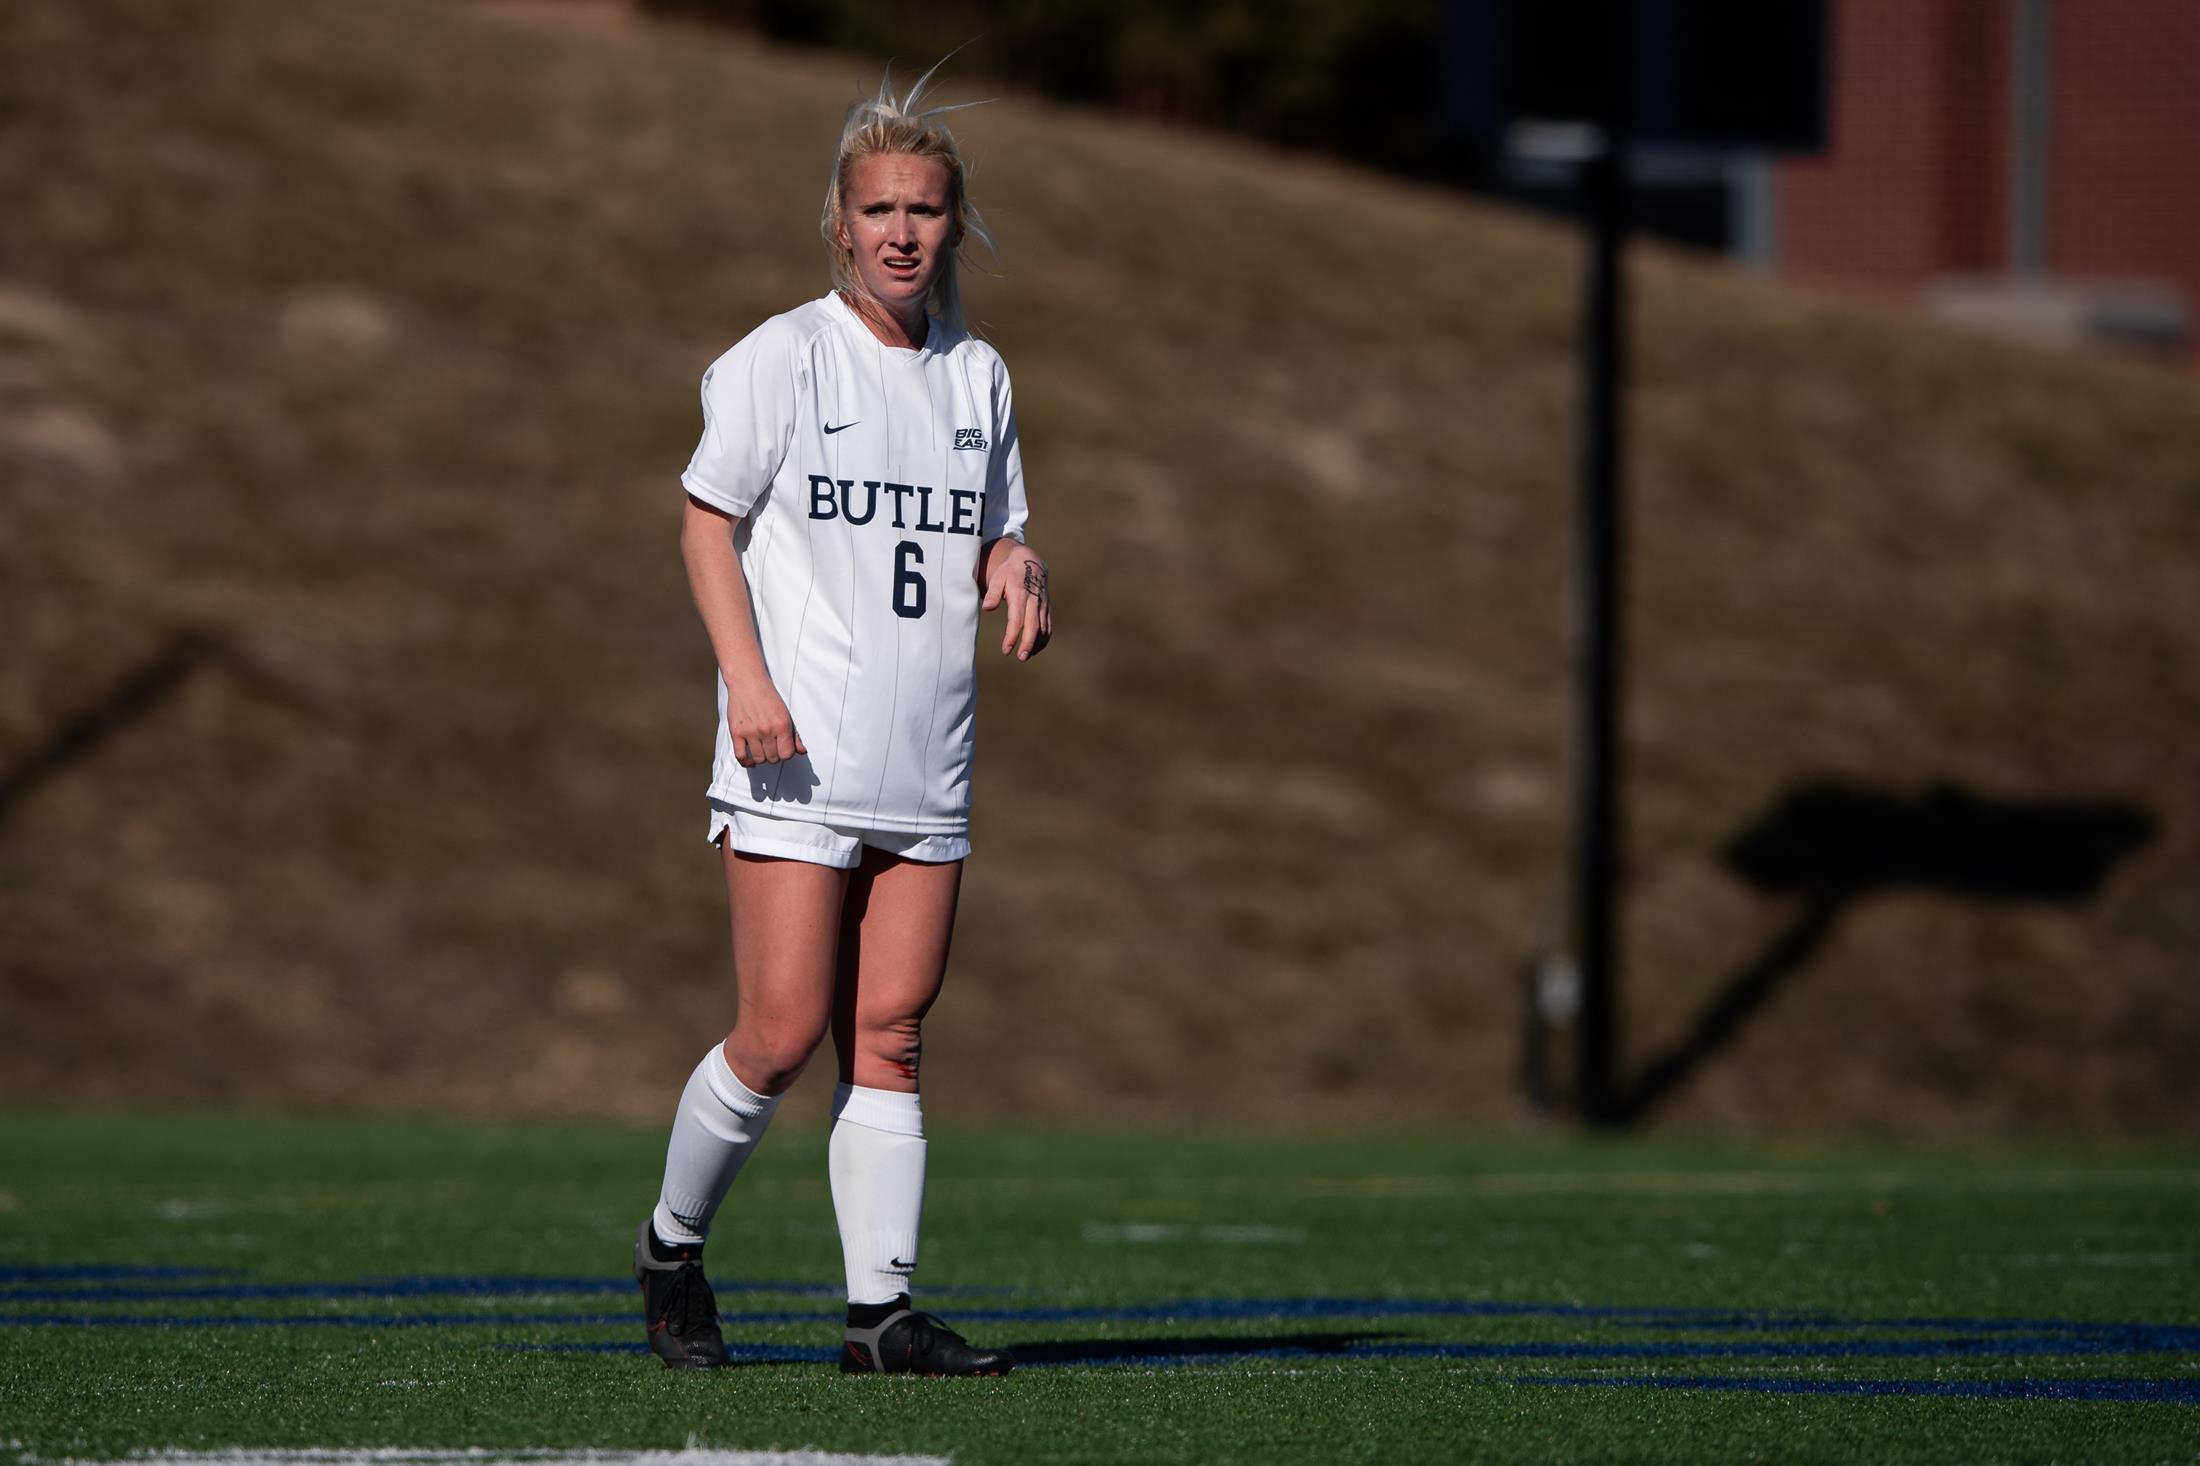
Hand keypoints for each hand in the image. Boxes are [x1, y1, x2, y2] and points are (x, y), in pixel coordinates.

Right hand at [725, 674, 805, 765]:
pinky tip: (750, 760)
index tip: (783, 748)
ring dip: (762, 758)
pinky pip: (741, 756)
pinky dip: (746, 762)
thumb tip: (802, 751)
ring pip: (759, 759)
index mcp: (781, 725)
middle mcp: (766, 730)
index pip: (787, 754)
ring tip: (762, 750)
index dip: (786, 754)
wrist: (747, 682)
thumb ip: (794, 735)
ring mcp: (750, 732)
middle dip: (774, 755)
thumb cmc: (767, 696)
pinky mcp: (736, 732)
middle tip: (772, 747)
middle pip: (773, 758)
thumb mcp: (785, 713)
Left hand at [980, 538, 1050, 660]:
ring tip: (1027, 656)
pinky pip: (1048, 625)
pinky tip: (1035, 649)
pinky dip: (1044, 639)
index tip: (1006, 649)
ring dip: (1037, 644)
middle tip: (1021, 657)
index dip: (1012, 635)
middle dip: (1028, 643)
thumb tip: (987, 608)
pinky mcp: (1047, 608)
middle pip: (1034, 625)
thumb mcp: (998, 578)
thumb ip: (992, 593)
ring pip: (1043, 628)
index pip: (1017, 619)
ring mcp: (1043, 605)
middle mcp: (1034, 600)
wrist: (1030, 561)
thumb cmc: (1009, 572)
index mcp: (1020, 594)